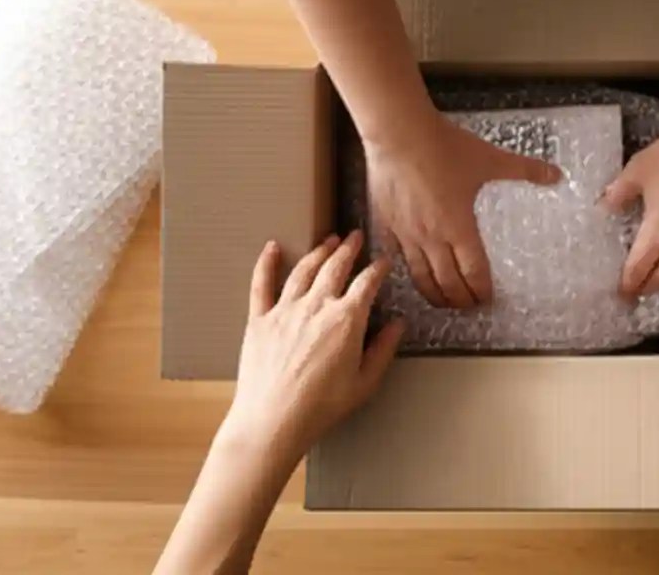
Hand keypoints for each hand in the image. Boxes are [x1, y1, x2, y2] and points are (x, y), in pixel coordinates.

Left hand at [225, 231, 403, 455]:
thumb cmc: (322, 407)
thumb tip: (397, 325)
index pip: (367, 283)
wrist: (273, 421)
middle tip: (355, 237)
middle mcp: (316, 306)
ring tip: (328, 240)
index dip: (378, 269)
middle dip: (348, 249)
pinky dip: (267, 262)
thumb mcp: (365, 383)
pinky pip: (262, 284)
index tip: (383, 262)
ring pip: (304, 269)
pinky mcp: (260, 320)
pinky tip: (272, 247)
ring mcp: (285, 310)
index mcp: (346, 320)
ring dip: (319, 251)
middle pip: (335, 266)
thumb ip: (383, 349)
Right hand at [367, 114, 561, 307]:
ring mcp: (406, 234)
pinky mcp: (386, 224)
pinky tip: (411, 274)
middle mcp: (432, 238)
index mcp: (459, 227)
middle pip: (447, 282)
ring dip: (434, 294)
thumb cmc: (445, 148)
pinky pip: (396, 256)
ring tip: (443, 303)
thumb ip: (524, 170)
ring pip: (420, 276)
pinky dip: (407, 271)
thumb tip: (556, 175)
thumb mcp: (489, 159)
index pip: (473, 271)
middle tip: (468, 308)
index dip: (481, 290)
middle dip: (460, 299)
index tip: (487, 300)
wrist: (399, 133)